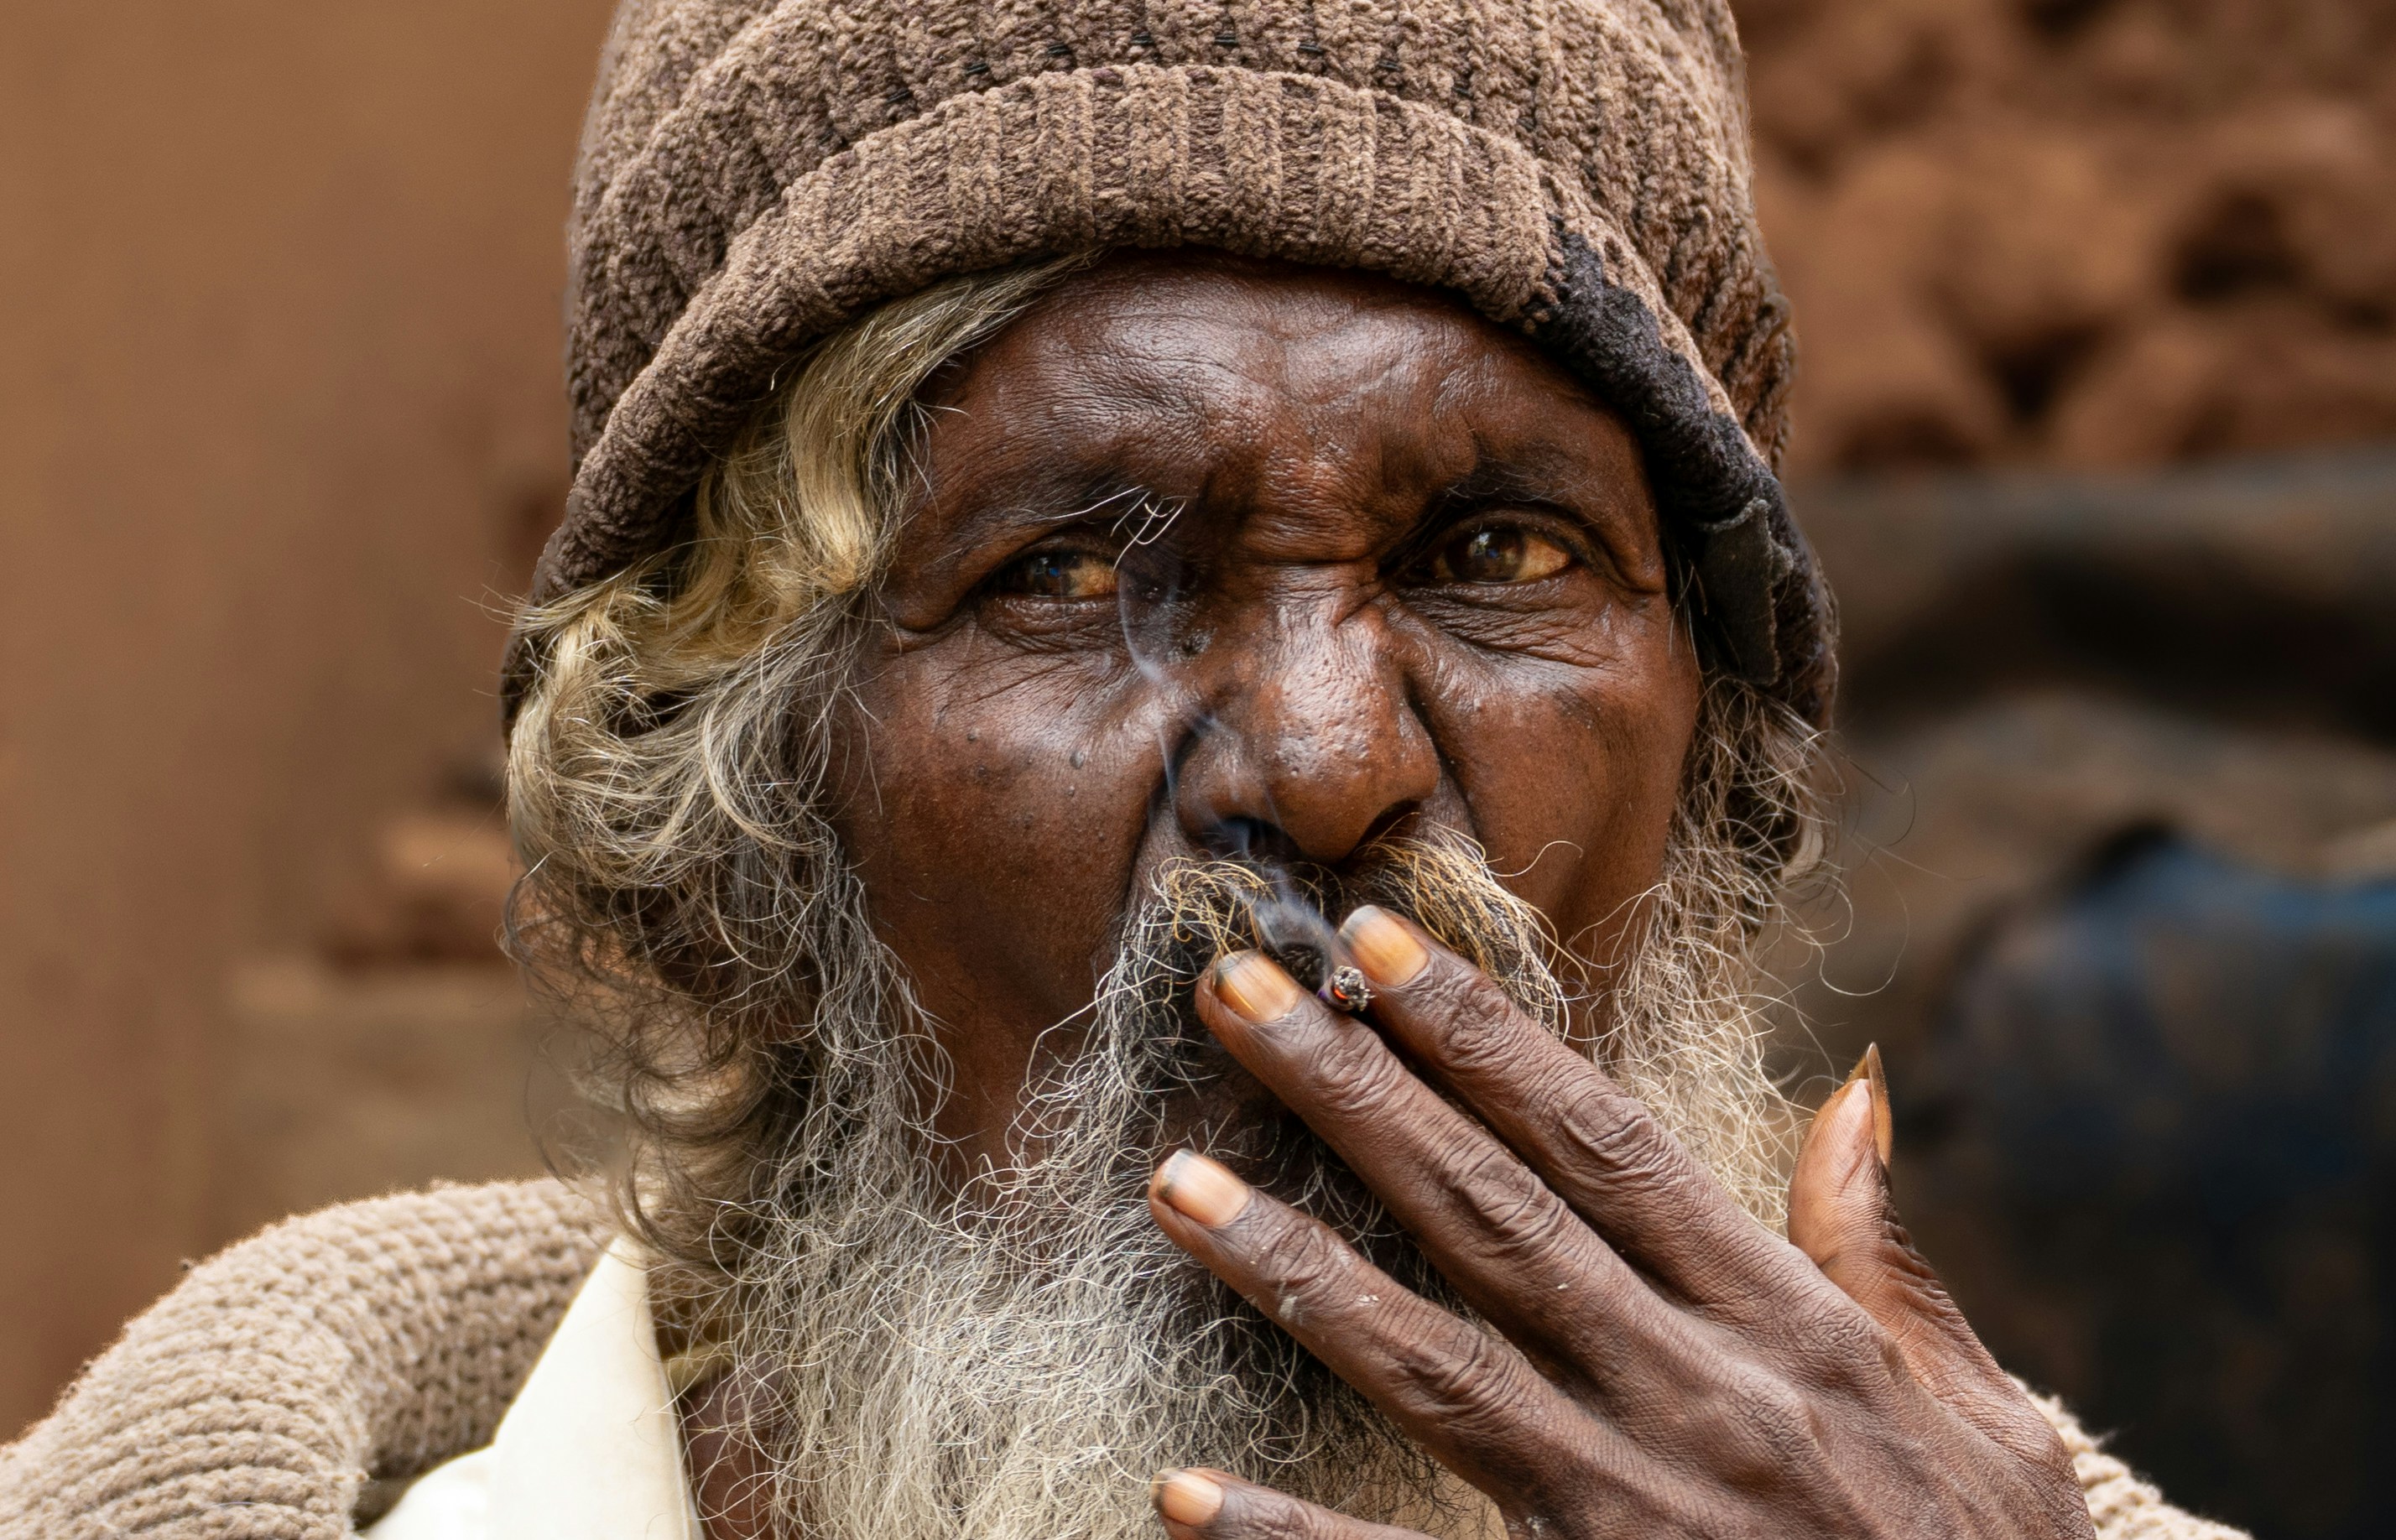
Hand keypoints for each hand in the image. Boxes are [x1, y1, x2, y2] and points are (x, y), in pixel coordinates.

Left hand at [1145, 907, 2092, 1539]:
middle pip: (1494, 1219)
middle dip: (1354, 1097)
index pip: (1607, 1144)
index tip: (1375, 947)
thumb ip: (1886, 1252)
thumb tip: (1848, 1084)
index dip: (1485, 1037)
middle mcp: (1701, 1402)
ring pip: (1434, 1368)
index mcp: (1791, 1331)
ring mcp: (1633, 1520)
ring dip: (1292, 1270)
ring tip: (1173, 1186)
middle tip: (1230, 995)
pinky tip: (1182, 1496)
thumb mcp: (1980, 1414)